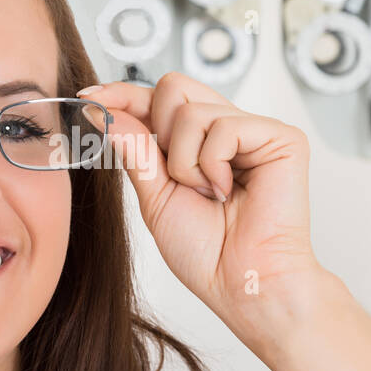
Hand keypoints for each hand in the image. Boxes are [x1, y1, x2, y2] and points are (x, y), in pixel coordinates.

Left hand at [78, 72, 334, 364]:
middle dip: (160, 135)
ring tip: (209, 194)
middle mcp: (226, 129)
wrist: (240, 283)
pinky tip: (228, 191)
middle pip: (173, 87)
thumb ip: (134, 149)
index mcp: (197, 142)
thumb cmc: (206, 253)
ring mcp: (254, 130)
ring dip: (185, 162)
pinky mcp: (281, 137)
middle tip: (179, 178)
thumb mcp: (154, 195)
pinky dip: (212, 164)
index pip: (156, 99)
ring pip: (191, 110)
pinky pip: (223, 126)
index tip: (88, 96)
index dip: (123, 94)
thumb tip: (105, 109)